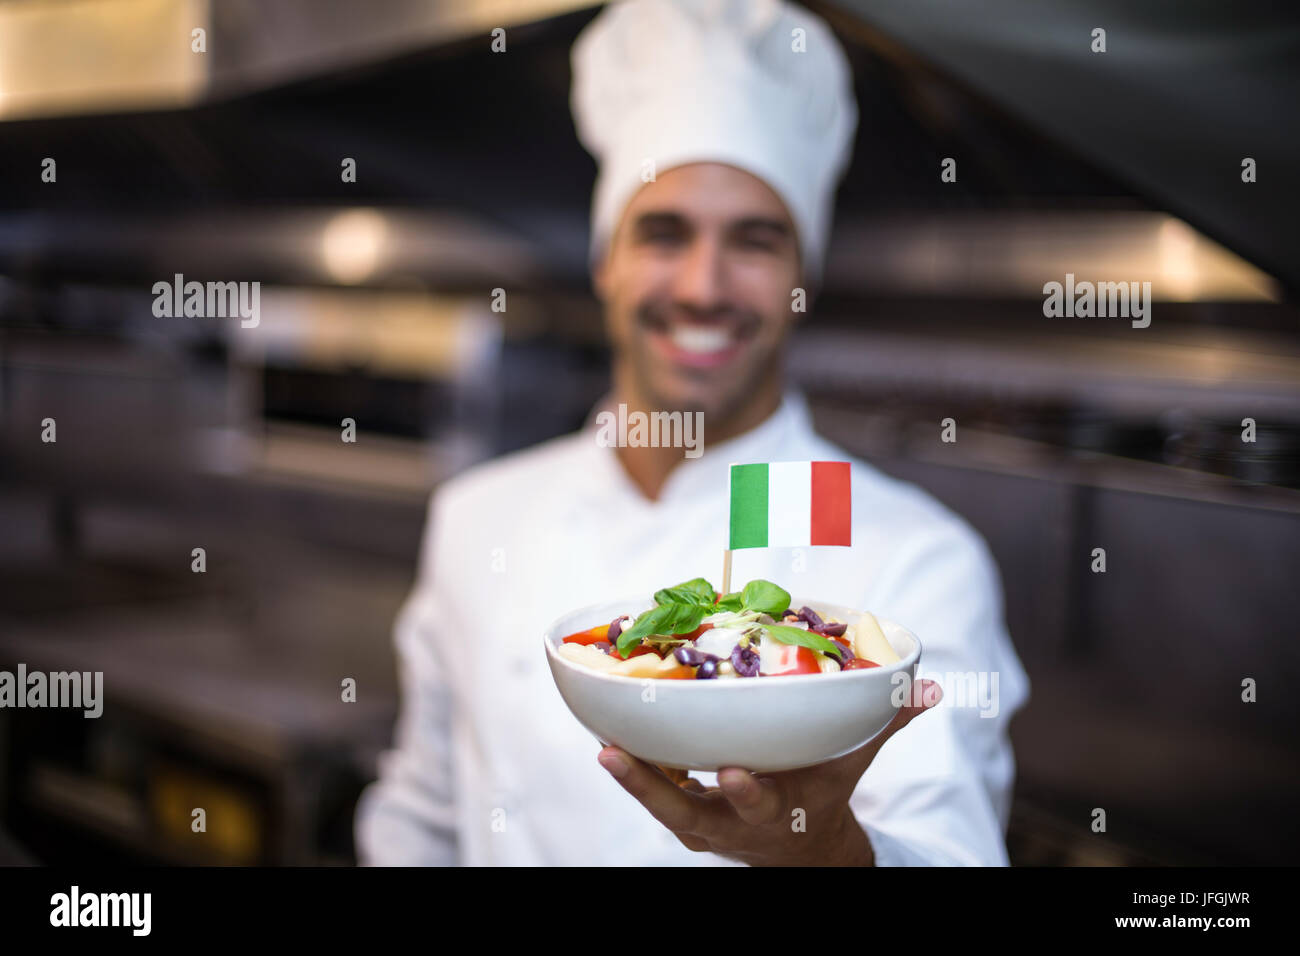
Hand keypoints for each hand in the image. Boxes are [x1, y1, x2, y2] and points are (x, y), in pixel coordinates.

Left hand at [597, 678, 942, 865]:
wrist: (799, 844)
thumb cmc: (823, 793)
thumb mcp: (852, 766)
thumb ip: (885, 724)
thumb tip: (932, 688)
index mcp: (773, 809)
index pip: (757, 804)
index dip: (743, 790)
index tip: (731, 770)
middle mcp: (727, 822)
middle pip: (681, 810)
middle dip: (648, 788)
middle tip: (613, 755)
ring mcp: (697, 823)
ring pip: (654, 801)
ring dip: (626, 774)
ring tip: (598, 740)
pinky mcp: (679, 812)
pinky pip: (648, 787)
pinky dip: (630, 764)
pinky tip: (604, 726)